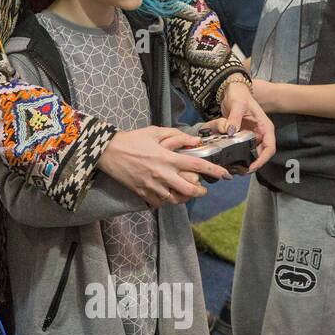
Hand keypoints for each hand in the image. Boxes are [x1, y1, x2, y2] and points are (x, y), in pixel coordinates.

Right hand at [98, 126, 231, 208]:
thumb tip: (195, 141)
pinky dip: (166, 201)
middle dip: (201, 191)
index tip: (226, 175)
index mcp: (167, 158)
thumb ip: (177, 136)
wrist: (108, 152)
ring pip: (176, 199)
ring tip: (185, 192)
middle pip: (190, 189)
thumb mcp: (154, 132)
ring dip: (184, 197)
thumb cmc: (132, 139)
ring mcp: (152, 186)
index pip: (197, 165)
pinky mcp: (142, 193)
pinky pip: (160, 203)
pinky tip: (167, 195)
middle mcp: (163, 174)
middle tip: (202, 188)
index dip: (214, 171)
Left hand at [217, 78, 276, 170]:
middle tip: (240, 171)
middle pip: (260, 153)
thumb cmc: (239, 95)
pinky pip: (241, 148)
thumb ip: (234, 118)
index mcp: (265, 127)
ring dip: (244, 160)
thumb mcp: (238, 105)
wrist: (232, 90)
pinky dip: (236, 154)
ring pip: (250, 152)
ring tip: (234, 168)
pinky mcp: (242, 135)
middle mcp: (260, 133)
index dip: (262, 160)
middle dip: (252, 164)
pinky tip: (228, 159)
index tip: (252, 168)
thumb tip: (231, 131)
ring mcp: (251, 135)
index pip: (269, 148)